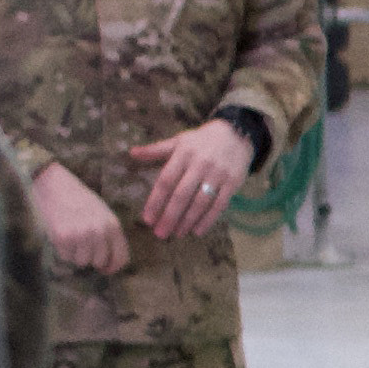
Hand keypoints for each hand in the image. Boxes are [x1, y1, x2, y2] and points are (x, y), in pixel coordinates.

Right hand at [29, 159, 130, 274]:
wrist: (54, 185)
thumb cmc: (79, 199)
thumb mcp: (102, 213)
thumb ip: (108, 234)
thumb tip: (110, 261)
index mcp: (112, 225)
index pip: (121, 257)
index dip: (113, 267)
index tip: (105, 269)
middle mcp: (99, 231)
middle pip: (99, 262)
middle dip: (91, 257)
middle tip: (82, 245)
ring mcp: (80, 235)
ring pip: (81, 261)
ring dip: (75, 254)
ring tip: (71, 237)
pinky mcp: (62, 237)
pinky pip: (65, 256)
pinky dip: (62, 250)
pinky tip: (62, 235)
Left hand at [127, 117, 257, 242]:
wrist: (236, 133)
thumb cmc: (202, 141)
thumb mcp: (178, 141)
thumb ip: (156, 150)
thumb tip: (132, 153)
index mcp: (183, 154)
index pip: (166, 181)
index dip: (155, 201)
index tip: (147, 219)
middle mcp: (200, 164)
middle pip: (182, 195)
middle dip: (170, 216)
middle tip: (160, 234)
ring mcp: (218, 174)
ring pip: (200, 202)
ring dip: (187, 220)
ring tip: (177, 234)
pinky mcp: (233, 182)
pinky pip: (219, 205)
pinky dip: (208, 220)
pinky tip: (197, 231)